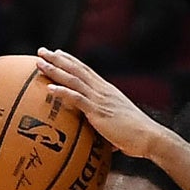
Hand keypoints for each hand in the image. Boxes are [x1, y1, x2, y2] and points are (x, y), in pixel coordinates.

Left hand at [34, 47, 161, 158]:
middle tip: (41, 50)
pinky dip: (63, 92)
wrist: (149, 137)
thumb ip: (106, 126)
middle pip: (77, 69)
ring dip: (55, 70)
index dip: (71, 60)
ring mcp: (100, 100)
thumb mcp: (117, 125)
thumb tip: (103, 139)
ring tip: (40, 63)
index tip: (57, 53)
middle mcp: (103, 91)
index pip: (86, 70)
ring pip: (74, 80)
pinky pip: (78, 99)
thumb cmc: (135, 135)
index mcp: (107, 91)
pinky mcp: (98, 112)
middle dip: (57, 59)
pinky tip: (49, 88)